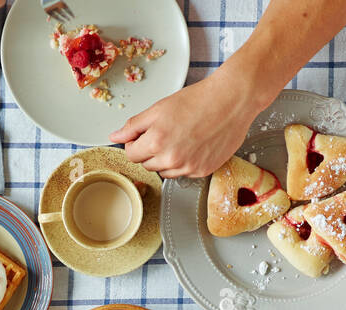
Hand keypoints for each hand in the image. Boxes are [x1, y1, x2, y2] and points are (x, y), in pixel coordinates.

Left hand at [111, 71, 257, 179]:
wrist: (231, 101)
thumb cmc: (198, 100)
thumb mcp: (159, 108)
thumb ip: (134, 125)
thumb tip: (114, 137)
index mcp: (157, 142)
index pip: (131, 154)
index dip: (135, 143)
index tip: (144, 134)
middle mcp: (172, 159)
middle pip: (147, 164)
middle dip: (151, 150)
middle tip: (166, 132)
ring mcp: (188, 168)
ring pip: (165, 171)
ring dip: (167, 159)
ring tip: (181, 137)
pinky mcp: (203, 171)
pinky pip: (184, 173)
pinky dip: (185, 162)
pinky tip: (194, 144)